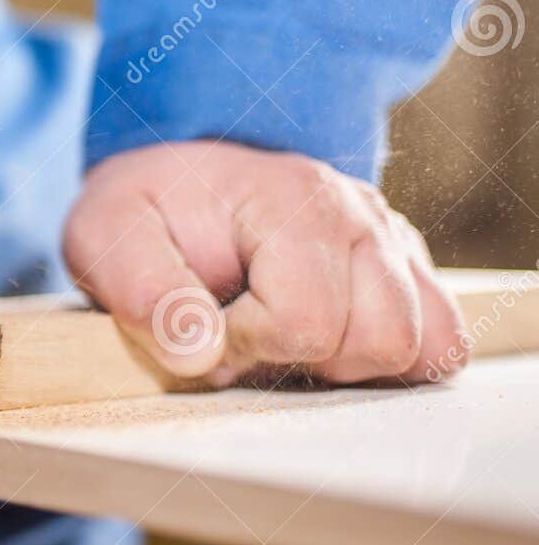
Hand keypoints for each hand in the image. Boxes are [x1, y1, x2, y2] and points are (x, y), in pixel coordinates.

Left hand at [62, 141, 465, 385]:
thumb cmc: (147, 211)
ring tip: (279, 335)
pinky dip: (383, 363)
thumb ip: (142, 289)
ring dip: (343, 363)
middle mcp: (360, 215)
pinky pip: (437, 346)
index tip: (204, 322)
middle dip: (300, 358)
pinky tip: (322, 344)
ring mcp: (392, 242)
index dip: (244, 343)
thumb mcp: (108, 236)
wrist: (175, 180)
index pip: (305, 321)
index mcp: (293, 199)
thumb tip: (199, 351)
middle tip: (244, 331)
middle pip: (381, 339)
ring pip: (418, 349)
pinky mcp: (407, 273)